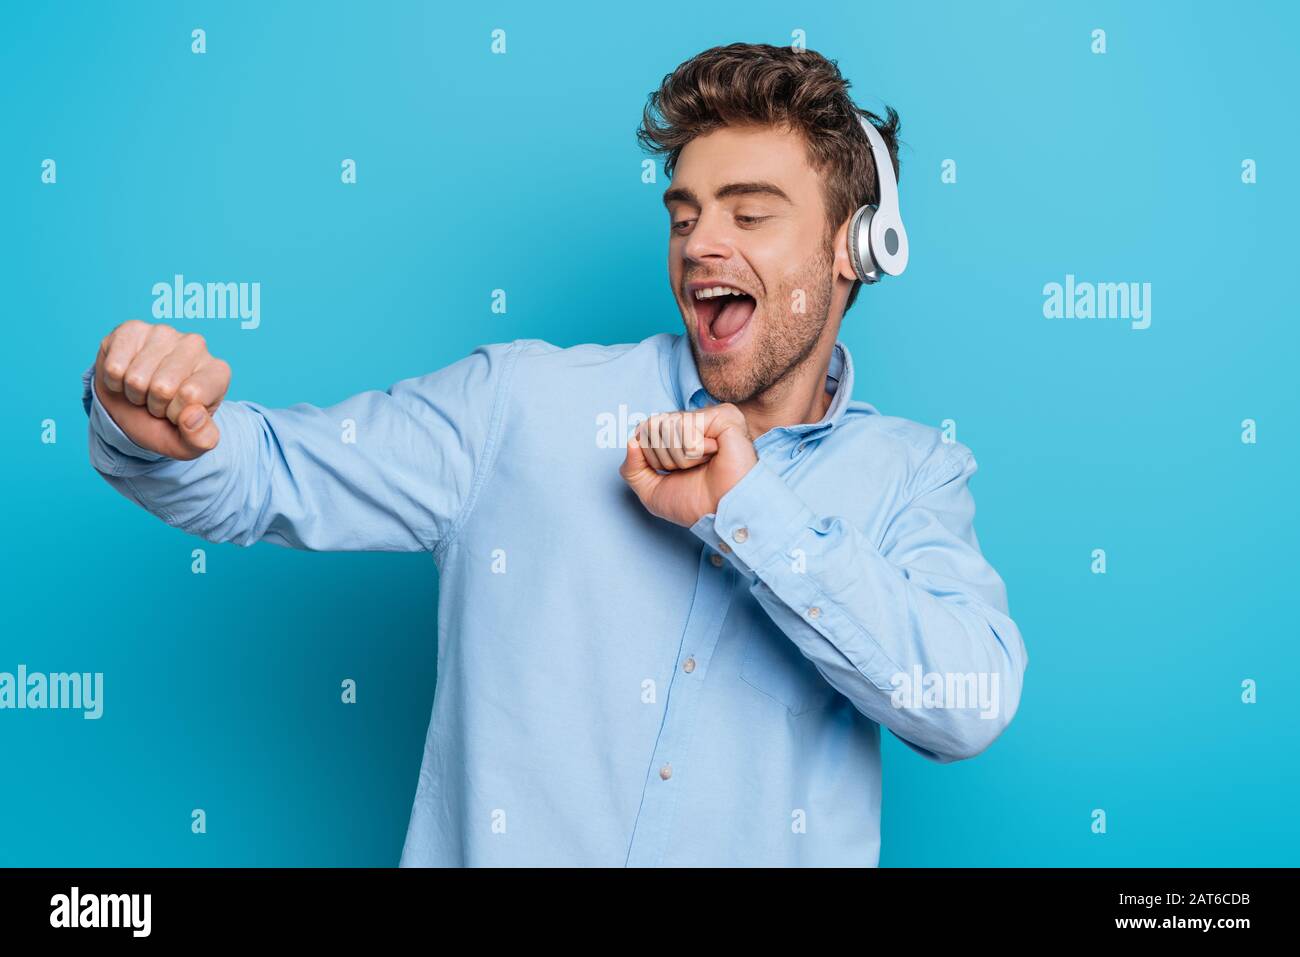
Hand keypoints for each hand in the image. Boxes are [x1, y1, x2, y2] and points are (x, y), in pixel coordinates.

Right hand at [93, 320, 231, 459]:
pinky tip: (125, 375)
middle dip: (154, 404)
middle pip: (162, 387)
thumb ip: (201, 439)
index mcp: (218, 372)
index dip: (176, 414)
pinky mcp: (132, 329)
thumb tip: (192, 415)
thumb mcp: (188, 443)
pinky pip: (114, 366)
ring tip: (143, 389)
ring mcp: (164, 332)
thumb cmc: (165, 424)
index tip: (177, 412)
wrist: (132, 409)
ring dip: (134, 392)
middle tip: (157, 401)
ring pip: (135, 377)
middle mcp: (196, 345)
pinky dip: (114, 381)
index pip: (191, 395)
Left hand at [619, 404, 757, 526]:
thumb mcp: (651, 492)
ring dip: (682, 456)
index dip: (651, 457)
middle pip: (651, 426)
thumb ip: (632, 469)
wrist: (722, 514)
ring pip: (667, 426)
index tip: (674, 473)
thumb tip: (631, 442)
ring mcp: (709, 416)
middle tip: (692, 469)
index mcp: (678, 434)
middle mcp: (693, 421)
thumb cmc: (695, 505)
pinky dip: (694, 449)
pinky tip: (714, 455)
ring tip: (705, 463)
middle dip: (666, 457)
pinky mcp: (723, 415)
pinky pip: (686, 426)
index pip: (644, 430)